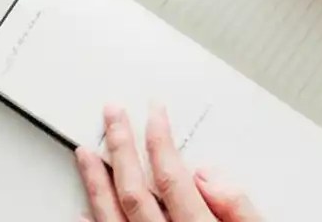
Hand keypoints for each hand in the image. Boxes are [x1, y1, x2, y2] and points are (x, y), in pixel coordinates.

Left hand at [75, 105, 260, 221]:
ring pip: (111, 216)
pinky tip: (82, 208)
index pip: (172, 178)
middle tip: (112, 114)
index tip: (153, 111)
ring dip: (95, 181)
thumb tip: (209, 174)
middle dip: (121, 146)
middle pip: (134, 190)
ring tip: (84, 152)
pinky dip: (92, 221)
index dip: (160, 139)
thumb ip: (239, 207)